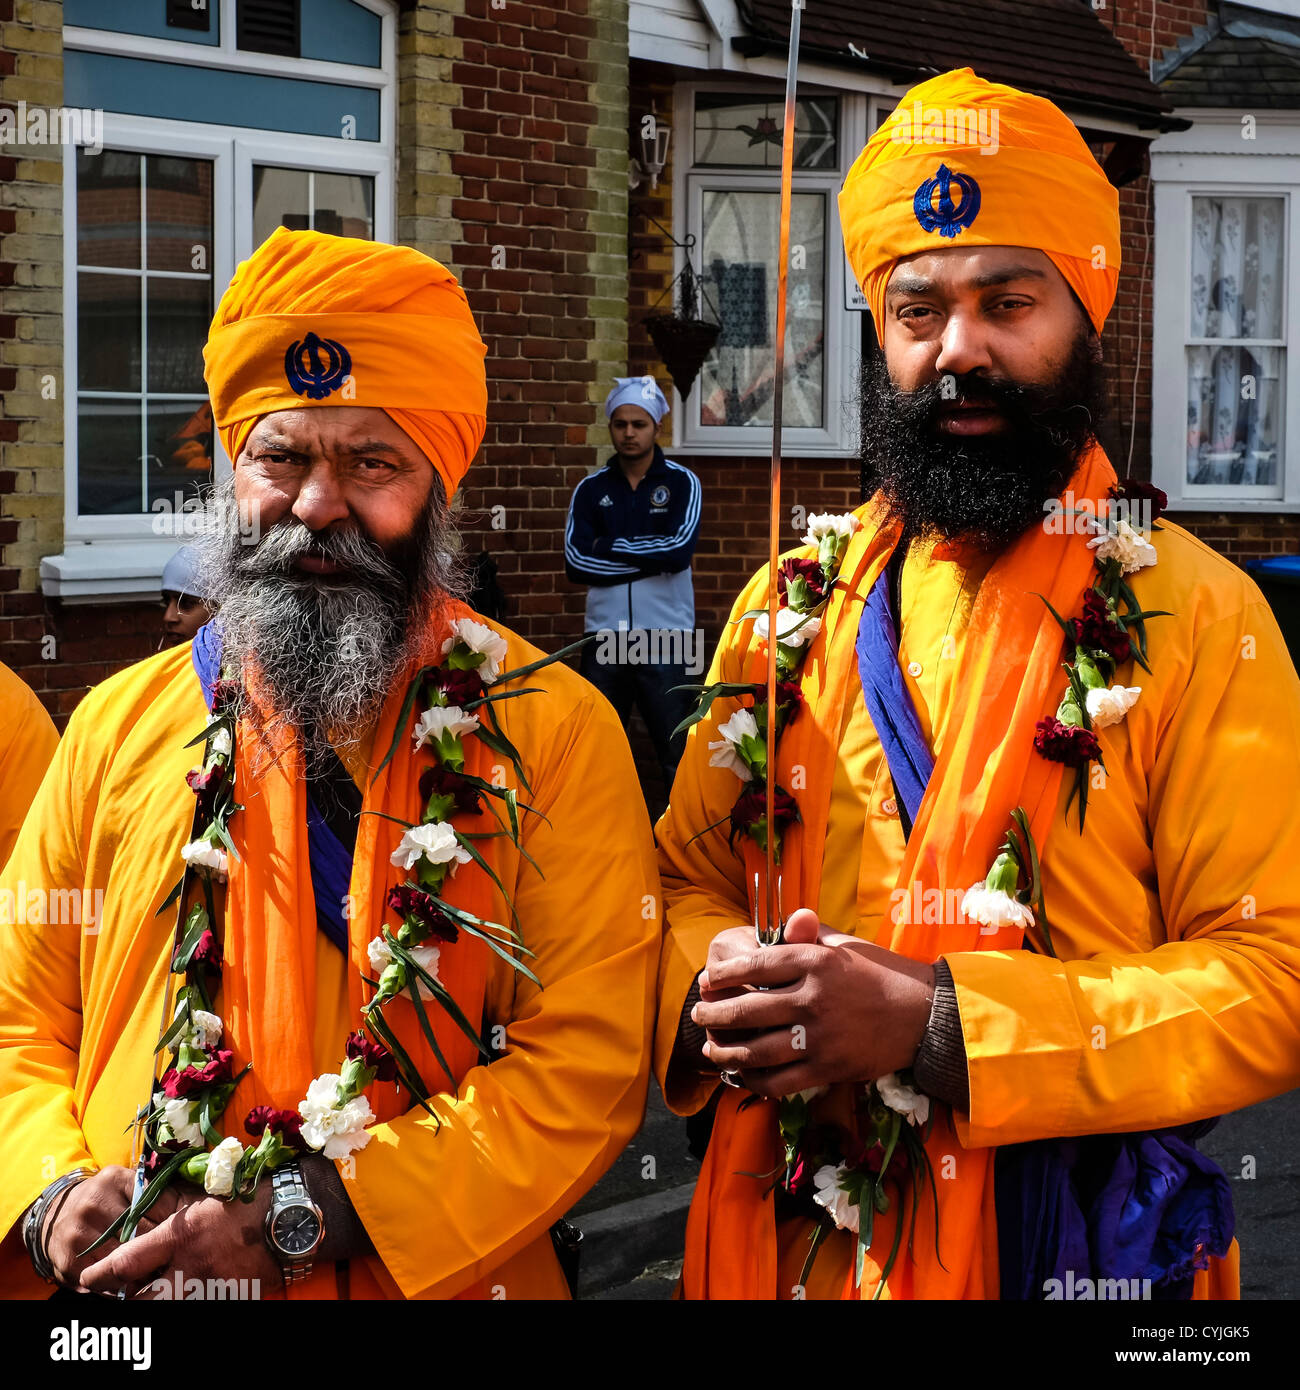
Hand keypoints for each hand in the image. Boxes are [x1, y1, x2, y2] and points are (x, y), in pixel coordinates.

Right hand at [43, 1165, 180, 1292]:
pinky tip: (133, 1285)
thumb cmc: (104, 1199)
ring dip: (143, 1270)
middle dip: (160, 1247)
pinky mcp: (69, 1261)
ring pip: (123, 1260)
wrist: (56, 1213)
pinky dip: (121, 1285)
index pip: (154, 1204)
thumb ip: (153, 1195)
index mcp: (115, 1180)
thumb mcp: (126, 1186)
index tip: (186, 1234)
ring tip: (159, 1273)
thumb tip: (191, 1209)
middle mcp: (94, 1204)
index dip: (172, 1222)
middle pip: (141, 1233)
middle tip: (177, 1257)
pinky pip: (103, 1279)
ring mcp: (79, 1233)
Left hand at [77, 1174, 278, 1298]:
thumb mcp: (196, 1207)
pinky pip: (200, 1303)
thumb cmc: (241, 1203)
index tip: (87, 1277)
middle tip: (122, 1291)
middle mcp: (192, 1268)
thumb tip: (128, 1245)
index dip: (100, 1275)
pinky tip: (190, 1288)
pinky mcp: (229, 1300)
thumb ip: (163, 1229)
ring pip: (170, 1305)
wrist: (289, 1218)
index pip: (126, 1264)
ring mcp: (211, 1289)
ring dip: (162, 1297)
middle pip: (143, 1301)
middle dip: (129, 1298)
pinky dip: (190, 1297)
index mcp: (181, 1239)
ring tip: (164, 1285)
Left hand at [693, 908, 934, 1097]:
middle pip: (746, 1009)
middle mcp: (812, 997)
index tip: (708, 979)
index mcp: (814, 961)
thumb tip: (783, 920)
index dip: (723, 974)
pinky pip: (780, 1080)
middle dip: (713, 1014)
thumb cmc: (880, 973)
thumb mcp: (844, 945)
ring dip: (725, 1051)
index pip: (754, 965)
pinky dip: (754, 1081)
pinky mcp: (828, 1068)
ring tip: (710, 1048)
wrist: (922, 1015)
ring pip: (757, 1050)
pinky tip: (742, 1075)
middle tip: (698, 1014)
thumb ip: (808, 936)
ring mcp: (819, 1036)